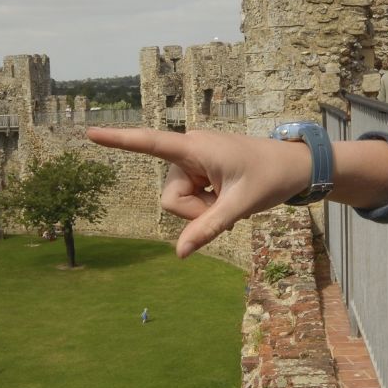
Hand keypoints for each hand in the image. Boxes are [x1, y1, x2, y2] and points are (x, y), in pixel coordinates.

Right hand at [85, 126, 313, 256]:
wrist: (296, 167)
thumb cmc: (271, 177)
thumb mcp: (239, 206)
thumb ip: (208, 229)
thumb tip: (179, 254)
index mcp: (195, 147)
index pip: (150, 143)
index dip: (119, 141)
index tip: (90, 133)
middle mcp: (189, 150)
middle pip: (170, 197)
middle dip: (194, 212)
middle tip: (226, 207)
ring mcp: (195, 161)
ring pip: (179, 201)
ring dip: (203, 211)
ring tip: (230, 201)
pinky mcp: (200, 169)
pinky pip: (191, 198)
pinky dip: (207, 206)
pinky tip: (228, 199)